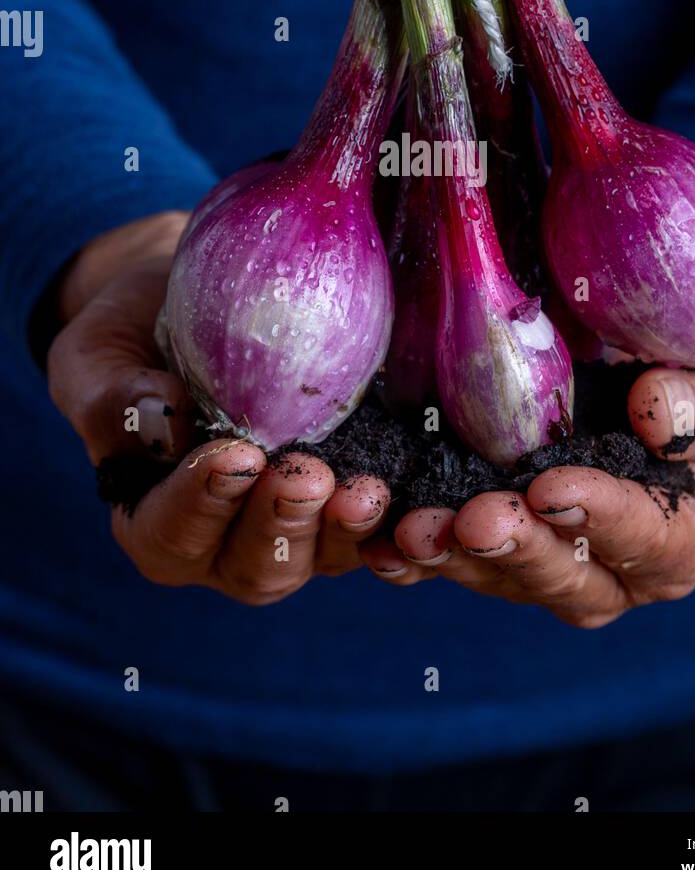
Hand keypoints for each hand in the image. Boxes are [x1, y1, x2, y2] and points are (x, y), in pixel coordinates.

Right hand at [47, 212, 390, 602]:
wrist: (204, 303)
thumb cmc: (136, 332)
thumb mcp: (99, 355)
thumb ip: (114, 399)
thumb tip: (166, 423)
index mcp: (152, 519)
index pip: (171, 533)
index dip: (202, 503)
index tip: (236, 455)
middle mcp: (224, 543)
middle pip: (257, 566)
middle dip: (282, 523)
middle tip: (308, 474)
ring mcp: (294, 531)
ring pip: (323, 558)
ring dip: (346, 530)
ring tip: (366, 489)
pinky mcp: (347, 503)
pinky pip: (379, 530)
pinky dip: (399, 522)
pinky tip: (421, 498)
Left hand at [360, 300, 694, 623]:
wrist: (662, 364)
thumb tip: (657, 414)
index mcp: (682, 537)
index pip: (648, 540)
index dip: (601, 520)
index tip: (553, 487)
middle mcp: (614, 568)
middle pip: (567, 580)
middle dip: (516, 550)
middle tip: (474, 518)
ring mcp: (548, 559)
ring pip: (499, 576)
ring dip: (451, 556)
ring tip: (411, 529)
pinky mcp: (493, 540)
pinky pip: (450, 556)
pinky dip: (410, 550)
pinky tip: (373, 533)